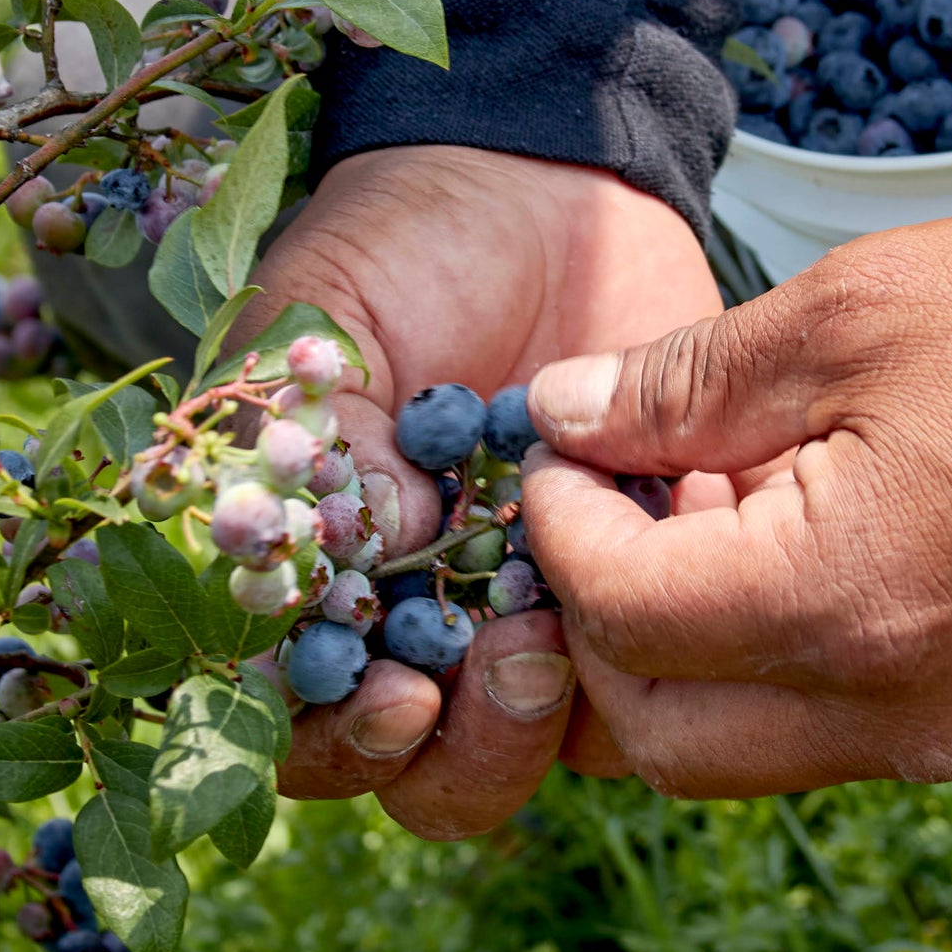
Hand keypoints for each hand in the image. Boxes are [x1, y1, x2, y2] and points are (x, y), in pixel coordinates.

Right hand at [244, 144, 719, 833]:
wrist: (548, 183)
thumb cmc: (403, 248)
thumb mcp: (325, 321)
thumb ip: (327, 437)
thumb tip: (375, 550)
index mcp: (312, 574)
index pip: (296, 718)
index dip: (337, 740)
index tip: (397, 698)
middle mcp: (412, 616)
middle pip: (419, 768)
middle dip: (462, 752)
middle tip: (508, 668)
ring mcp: (525, 604)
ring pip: (532, 745)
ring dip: (549, 721)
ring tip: (571, 629)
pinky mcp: (636, 576)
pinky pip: (644, 665)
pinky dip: (648, 648)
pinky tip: (655, 580)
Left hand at [522, 205, 951, 795]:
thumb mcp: (852, 314)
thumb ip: (684, 384)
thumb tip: (561, 415)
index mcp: (850, 605)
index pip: (624, 619)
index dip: (558, 530)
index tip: (555, 454)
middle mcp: (898, 711)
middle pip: (657, 736)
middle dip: (595, 627)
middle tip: (602, 504)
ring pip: (737, 751)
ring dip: (678, 656)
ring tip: (698, 514)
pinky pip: (825, 733)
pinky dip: (766, 664)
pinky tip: (781, 547)